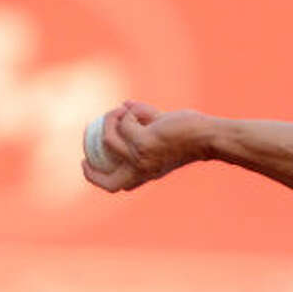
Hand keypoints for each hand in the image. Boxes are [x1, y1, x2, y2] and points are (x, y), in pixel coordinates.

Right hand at [81, 101, 210, 193]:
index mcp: (145, 172)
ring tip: (120, 110)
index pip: (115, 185)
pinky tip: (137, 109)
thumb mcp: (161, 132)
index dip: (95, 177)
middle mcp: (141, 169)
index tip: (86, 163)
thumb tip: (123, 106)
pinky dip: (127, 112)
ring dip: (109, 120)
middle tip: (85, 151)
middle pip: (107, 182)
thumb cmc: (189, 134)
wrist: (207, 137)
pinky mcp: (144, 142)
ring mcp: (141, 157)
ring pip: (108, 139)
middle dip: (90, 170)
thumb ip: (141, 121)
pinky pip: (124, 124)